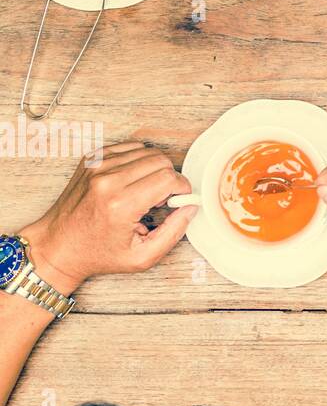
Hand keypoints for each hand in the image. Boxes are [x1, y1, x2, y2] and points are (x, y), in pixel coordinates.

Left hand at [18, 142, 194, 293]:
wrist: (56, 247)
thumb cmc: (95, 254)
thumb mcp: (141, 258)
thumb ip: (173, 233)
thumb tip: (190, 208)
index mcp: (120, 204)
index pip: (168, 178)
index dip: (181, 188)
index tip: (177, 199)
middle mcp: (108, 180)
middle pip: (161, 161)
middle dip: (169, 178)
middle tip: (160, 198)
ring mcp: (97, 166)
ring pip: (147, 151)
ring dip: (154, 169)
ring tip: (144, 190)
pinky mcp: (92, 159)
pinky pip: (130, 147)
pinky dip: (138, 161)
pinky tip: (132, 180)